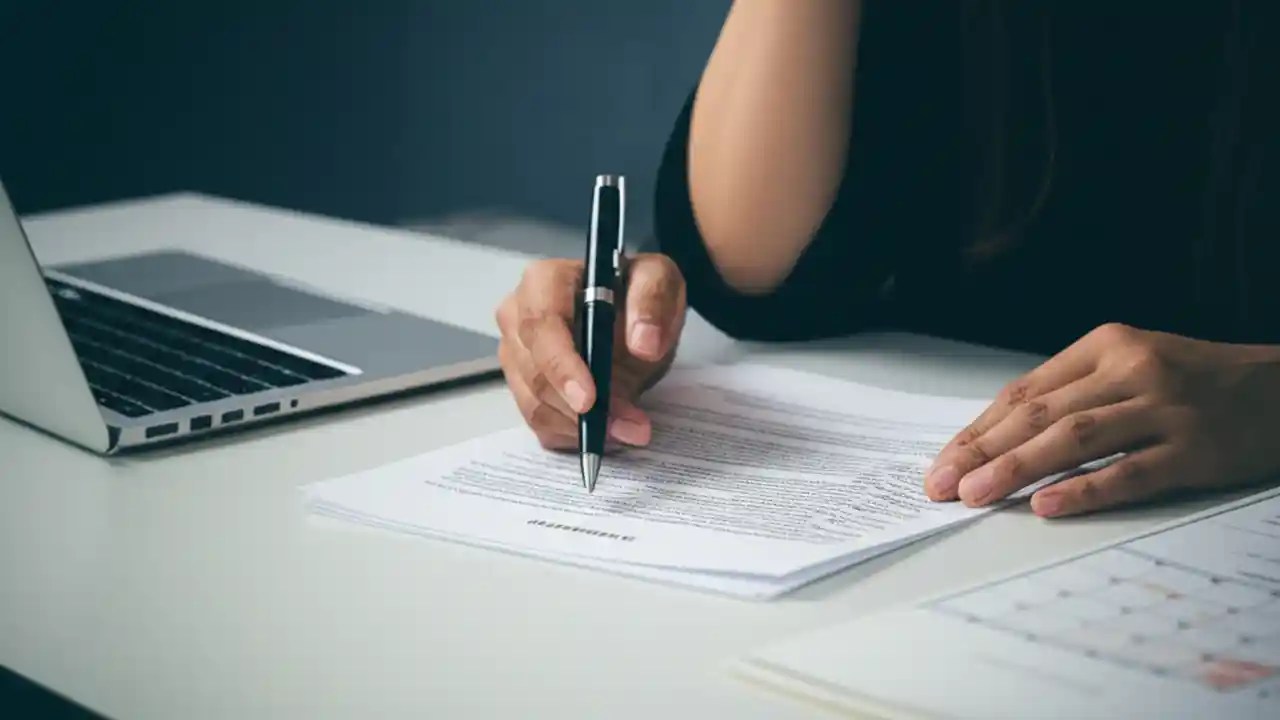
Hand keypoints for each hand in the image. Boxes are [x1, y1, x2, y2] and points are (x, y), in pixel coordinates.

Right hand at [495, 253, 685, 449]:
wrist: (632, 318)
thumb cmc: (637, 295)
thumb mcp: (659, 281)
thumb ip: (652, 302)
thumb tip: (644, 343)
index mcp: (544, 281)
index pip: (541, 325)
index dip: (561, 366)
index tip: (589, 400)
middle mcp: (517, 317)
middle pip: (535, 373)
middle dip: (581, 409)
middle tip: (631, 425)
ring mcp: (516, 356)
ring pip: (536, 404)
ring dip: (582, 427)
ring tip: (629, 428)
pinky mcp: (523, 388)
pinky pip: (540, 423)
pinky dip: (573, 435)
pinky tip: (605, 431)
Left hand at [924, 323, 1279, 517]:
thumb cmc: (1196, 383)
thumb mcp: (1132, 366)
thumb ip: (1074, 393)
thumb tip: (1000, 437)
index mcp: (1105, 345)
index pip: (1025, 392)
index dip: (978, 430)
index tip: (943, 461)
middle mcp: (1131, 370)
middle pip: (1040, 414)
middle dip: (982, 452)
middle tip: (943, 484)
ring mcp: (1165, 408)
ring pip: (1074, 439)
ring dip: (1017, 468)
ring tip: (976, 495)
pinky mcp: (1196, 449)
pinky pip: (1130, 471)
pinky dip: (1085, 489)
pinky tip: (1047, 504)